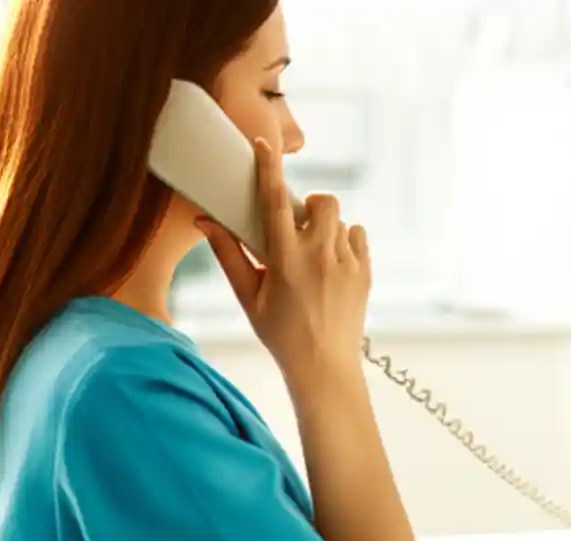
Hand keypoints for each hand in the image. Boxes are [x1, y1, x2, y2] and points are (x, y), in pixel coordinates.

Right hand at [199, 138, 369, 382]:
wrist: (324, 367)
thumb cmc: (280, 334)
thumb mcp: (248, 297)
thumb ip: (228, 256)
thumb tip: (205, 221)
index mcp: (285, 260)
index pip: (276, 201)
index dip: (270, 168)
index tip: (265, 144)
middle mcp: (320, 256)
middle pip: (322, 202)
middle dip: (309, 206)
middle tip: (298, 226)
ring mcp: (347, 264)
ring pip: (340, 220)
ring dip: (325, 228)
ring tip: (314, 256)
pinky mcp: (365, 272)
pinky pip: (358, 235)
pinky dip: (345, 240)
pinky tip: (332, 263)